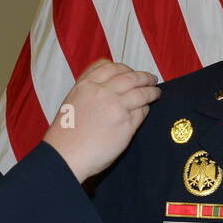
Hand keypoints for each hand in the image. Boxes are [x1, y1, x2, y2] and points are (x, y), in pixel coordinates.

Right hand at [43, 60, 160, 182]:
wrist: (65, 156)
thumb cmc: (65, 135)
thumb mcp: (71, 102)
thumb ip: (88, 89)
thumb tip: (106, 84)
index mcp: (86, 85)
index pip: (110, 66)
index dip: (124, 68)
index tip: (130, 71)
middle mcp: (102, 92)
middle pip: (130, 77)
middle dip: (144, 77)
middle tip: (151, 79)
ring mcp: (116, 107)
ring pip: (141, 92)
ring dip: (152, 91)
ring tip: (156, 93)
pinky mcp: (127, 124)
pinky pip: (142, 111)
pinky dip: (146, 109)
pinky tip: (146, 110)